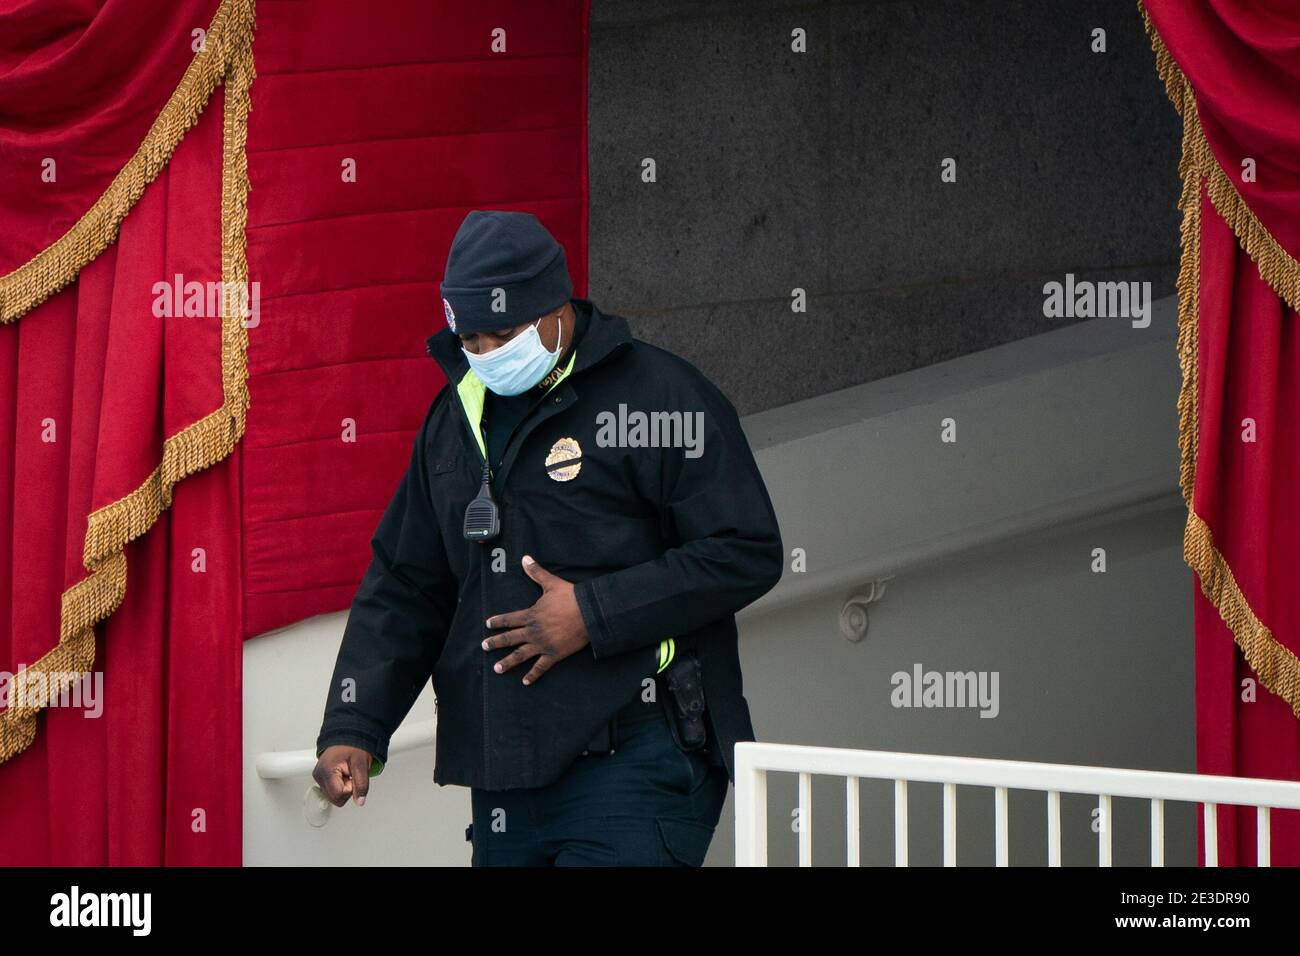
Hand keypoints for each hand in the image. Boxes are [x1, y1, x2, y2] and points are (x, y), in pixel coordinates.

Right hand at [312, 745, 372, 807]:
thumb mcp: (362, 764)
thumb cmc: (354, 746)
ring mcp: (318, 776)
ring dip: (343, 787)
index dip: (351, 789)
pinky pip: (332, 790)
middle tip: (351, 774)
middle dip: (347, 789)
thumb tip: (360, 801)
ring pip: (333, 796)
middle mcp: (319, 775)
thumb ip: (362, 784)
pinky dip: (339, 785)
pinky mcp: (320, 777)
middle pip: (335, 798)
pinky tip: (342, 774)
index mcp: (326, 771)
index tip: (353, 776)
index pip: (339, 795)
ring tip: (347, 773)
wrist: (348, 735)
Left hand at [484, 555, 589, 684]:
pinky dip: (533, 675)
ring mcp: (542, 644)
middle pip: (510, 639)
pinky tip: (525, 682)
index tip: (488, 625)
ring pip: (520, 655)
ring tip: (497, 669)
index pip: (509, 619)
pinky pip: (541, 667)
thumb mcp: (551, 583)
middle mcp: (533, 631)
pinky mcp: (554, 654)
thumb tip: (525, 558)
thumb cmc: (570, 597)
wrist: (588, 613)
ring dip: (507, 663)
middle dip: (495, 643)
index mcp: (530, 615)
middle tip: (484, 647)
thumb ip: (536, 572)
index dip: (498, 622)